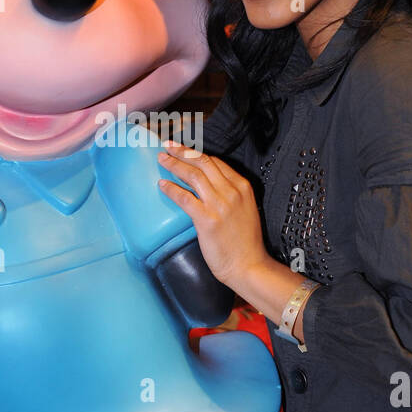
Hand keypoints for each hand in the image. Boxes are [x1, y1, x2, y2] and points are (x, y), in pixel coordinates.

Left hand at [157, 140, 266, 288]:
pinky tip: (162, 184)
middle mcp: (232, 192)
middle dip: (183, 151)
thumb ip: (229, 196)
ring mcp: (220, 205)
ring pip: (193, 175)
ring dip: (175, 164)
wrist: (249, 266)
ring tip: (161, 158)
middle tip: (167, 146)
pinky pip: (185, 198)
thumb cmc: (245, 243)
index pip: (216, 162)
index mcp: (242, 187)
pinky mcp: (207, 219)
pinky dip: (172, 189)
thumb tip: (206, 187)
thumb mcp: (244, 210)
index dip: (197, 154)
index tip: (184, 150)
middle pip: (203, 163)